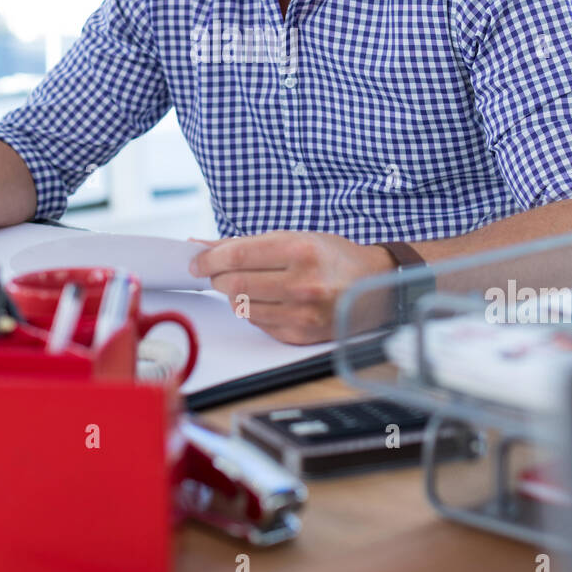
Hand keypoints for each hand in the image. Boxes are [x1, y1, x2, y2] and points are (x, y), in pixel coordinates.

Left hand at [188, 230, 390, 343]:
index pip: (237, 256)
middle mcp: (302, 284)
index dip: (208, 259)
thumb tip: (200, 245)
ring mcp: (303, 313)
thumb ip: (245, 243)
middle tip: (217, 273)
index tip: (196, 261)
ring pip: (242, 307)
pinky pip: (258, 323)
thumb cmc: (332, 257)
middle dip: (218, 278)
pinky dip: (252, 310)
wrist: (374, 285)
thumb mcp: (293, 237)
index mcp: (300, 250)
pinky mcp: (301, 334)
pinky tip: (266, 299)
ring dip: (234, 295)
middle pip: (234, 284)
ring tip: (245, 284)